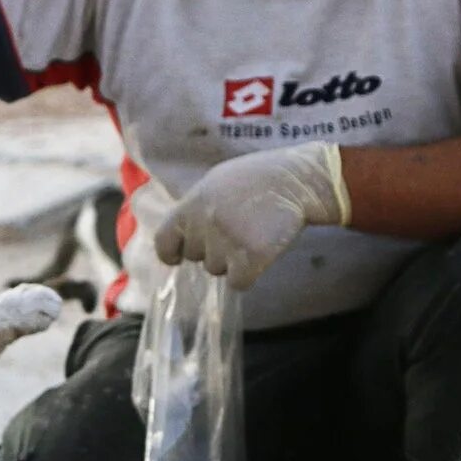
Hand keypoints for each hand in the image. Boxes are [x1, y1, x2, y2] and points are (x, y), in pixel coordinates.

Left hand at [153, 143, 350, 289]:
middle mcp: (204, 225)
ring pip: (217, 270)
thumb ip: (195, 209)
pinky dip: (250, 273)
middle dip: (212, 251)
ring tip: (253, 235)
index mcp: (191, 204)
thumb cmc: (257, 178)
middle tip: (236, 232)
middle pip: (195, 258)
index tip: (178, 258)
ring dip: (233, 261)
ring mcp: (227, 242)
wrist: (296, 180)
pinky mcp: (251, 257)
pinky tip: (262, 251)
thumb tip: (181, 236)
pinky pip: (239, 282)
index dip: (171, 253)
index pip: (164, 241)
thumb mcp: (216, 183)